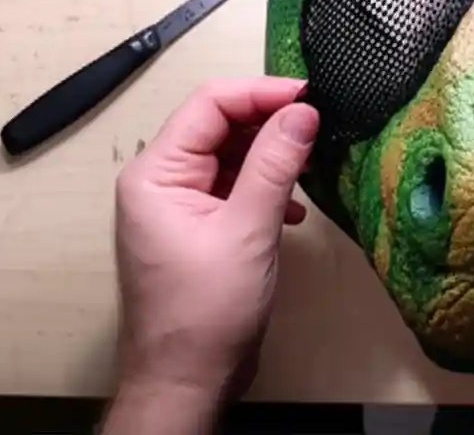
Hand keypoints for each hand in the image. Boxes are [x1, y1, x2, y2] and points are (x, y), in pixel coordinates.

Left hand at [111, 78, 317, 404]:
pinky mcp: (198, 229)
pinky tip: (293, 210)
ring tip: (310, 166)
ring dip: (270, 157)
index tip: (310, 96)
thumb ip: (275, 164)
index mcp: (155, 173)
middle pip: (218, 126)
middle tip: (318, 126)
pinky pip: (233, 188)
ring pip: (229, 156)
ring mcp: (178, 207)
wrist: (186, 381)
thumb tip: (303, 112)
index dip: (261, 93)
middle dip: (269, 123)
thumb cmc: (205, 312)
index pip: (210, 105)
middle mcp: (160, 182)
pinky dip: (265, 189)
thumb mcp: (248, 229)